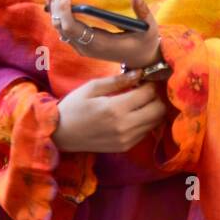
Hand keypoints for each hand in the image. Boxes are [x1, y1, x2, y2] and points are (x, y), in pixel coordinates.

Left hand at [46, 0, 162, 67]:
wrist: (140, 62)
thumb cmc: (144, 44)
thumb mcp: (149, 28)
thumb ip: (143, 11)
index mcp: (99, 44)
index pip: (71, 27)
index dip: (65, 8)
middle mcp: (85, 46)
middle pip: (60, 23)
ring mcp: (81, 46)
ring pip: (58, 24)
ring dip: (56, 3)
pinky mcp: (80, 42)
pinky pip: (62, 27)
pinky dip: (57, 11)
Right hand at [53, 70, 167, 152]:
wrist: (61, 134)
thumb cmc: (74, 106)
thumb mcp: (92, 87)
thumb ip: (118, 80)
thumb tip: (140, 72)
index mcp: (115, 108)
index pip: (149, 93)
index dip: (150, 83)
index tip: (144, 79)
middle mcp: (124, 126)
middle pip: (158, 110)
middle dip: (156, 97)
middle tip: (145, 90)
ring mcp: (126, 139)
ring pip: (155, 122)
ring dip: (152, 110)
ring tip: (139, 102)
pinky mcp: (125, 147)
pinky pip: (146, 132)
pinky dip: (145, 122)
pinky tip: (133, 114)